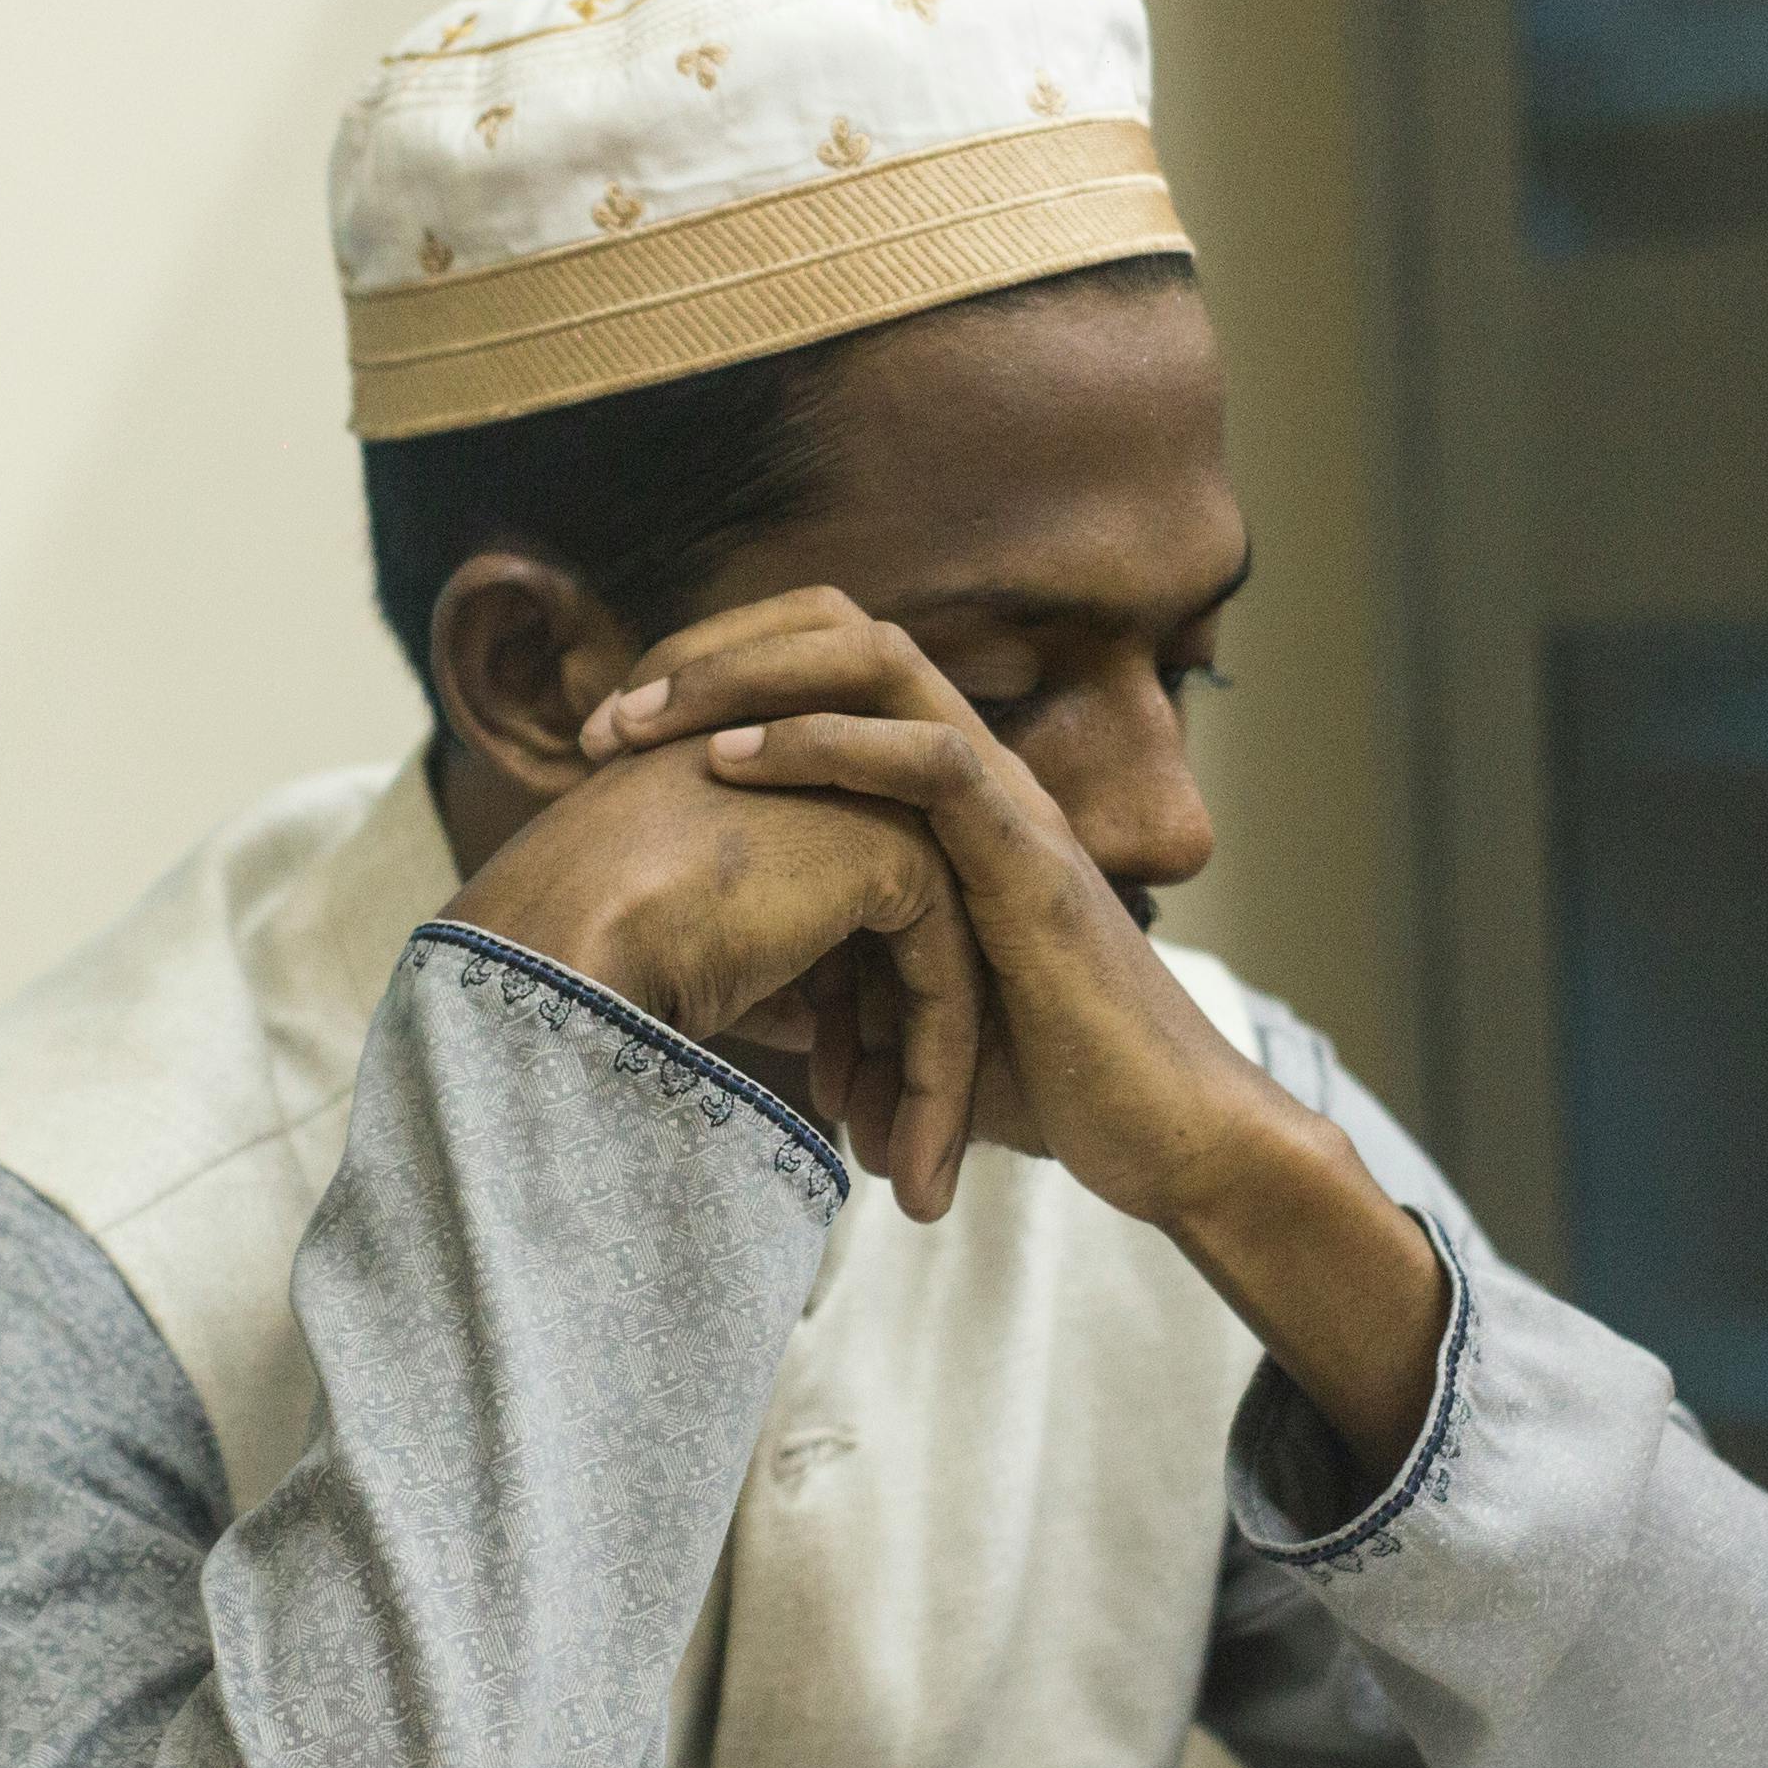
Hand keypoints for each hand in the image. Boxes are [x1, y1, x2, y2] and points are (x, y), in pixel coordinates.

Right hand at [436, 725, 983, 1219]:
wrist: (555, 949)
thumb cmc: (587, 960)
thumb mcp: (695, 963)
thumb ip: (769, 973)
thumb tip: (817, 1023)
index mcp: (768, 795)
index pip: (841, 922)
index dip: (846, 1030)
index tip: (840, 1123)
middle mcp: (822, 785)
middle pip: (896, 946)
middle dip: (897, 1066)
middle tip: (894, 1169)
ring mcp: (866, 803)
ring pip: (934, 966)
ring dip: (928, 1086)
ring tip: (914, 1191)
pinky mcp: (896, 849)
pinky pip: (947, 978)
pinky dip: (939, 1077)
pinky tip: (920, 1164)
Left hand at [578, 590, 1289, 1237]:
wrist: (1161, 1137)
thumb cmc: (1047, 1084)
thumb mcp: (904, 1007)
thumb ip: (836, 970)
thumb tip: (740, 1000)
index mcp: (948, 798)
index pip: (828, 669)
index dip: (718, 673)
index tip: (613, 734)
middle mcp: (980, 776)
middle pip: (839, 631)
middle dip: (710, 655)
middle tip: (605, 719)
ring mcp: (1010, 806)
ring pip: (876, 661)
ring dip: (746, 677)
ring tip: (645, 721)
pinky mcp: (1028, 860)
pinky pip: (928, 758)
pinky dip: (825, 745)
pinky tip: (737, 761)